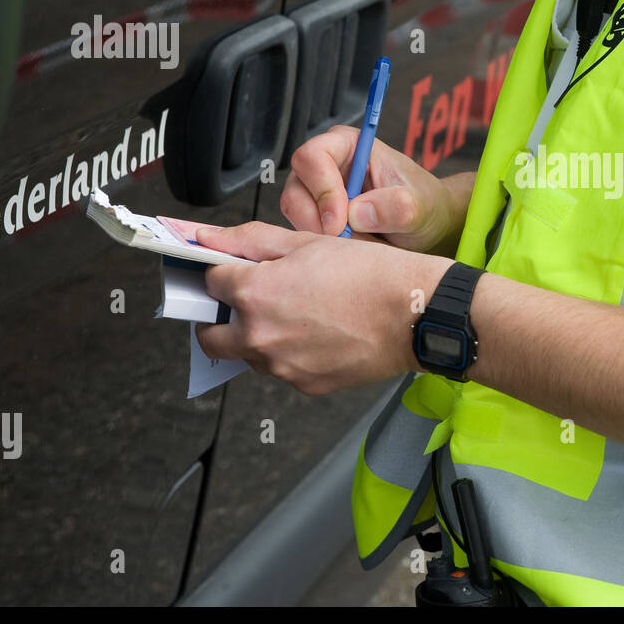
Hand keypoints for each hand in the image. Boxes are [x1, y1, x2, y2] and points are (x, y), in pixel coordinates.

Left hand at [193, 221, 449, 394]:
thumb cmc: (370, 273)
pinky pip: (283, 370)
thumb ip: (249, 240)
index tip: (238, 271)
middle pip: (210, 335)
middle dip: (221, 318)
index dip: (224, 272)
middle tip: (250, 303)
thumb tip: (209, 238)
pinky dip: (291, 355)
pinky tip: (320, 334)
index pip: (210, 284)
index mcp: (254, 294)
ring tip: (297, 316)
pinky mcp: (305, 384)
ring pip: (247, 355)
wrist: (414, 313)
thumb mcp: (308, 242)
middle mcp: (259, 336)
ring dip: (257, 338)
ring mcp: (282, 366)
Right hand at [280, 125, 469, 252]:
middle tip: (346, 239)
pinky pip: (304, 230)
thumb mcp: (419, 207)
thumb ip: (395, 206)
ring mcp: (317, 190)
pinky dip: (324, 244)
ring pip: (296, 212)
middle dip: (317, 219)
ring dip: (322, 235)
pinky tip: (352, 246)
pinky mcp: (315, 215)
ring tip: (359, 242)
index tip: (341, 221)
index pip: (313, 156)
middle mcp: (326, 163)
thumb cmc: (424, 205)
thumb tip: (358, 213)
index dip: (322, 189)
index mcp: (349, 144)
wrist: (427, 225)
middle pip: (296, 187)